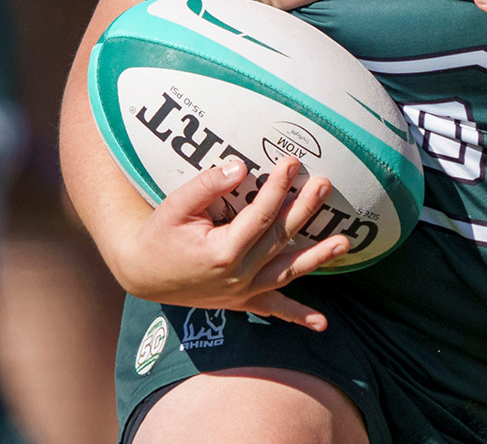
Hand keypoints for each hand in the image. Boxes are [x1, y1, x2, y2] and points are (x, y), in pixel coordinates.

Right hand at [108, 156, 349, 329]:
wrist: (141, 273)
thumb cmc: (158, 235)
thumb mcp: (174, 207)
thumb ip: (207, 186)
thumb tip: (241, 166)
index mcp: (221, 252)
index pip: (259, 217)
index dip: (277, 189)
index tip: (291, 163)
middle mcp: (237, 276)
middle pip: (279, 239)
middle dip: (304, 210)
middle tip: (324, 185)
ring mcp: (241, 291)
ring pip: (286, 273)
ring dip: (317, 258)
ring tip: (345, 242)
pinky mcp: (241, 300)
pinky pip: (273, 308)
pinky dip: (297, 315)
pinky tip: (322, 324)